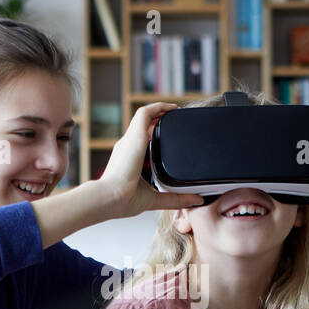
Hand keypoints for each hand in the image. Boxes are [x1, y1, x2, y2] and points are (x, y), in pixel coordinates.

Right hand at [97, 103, 203, 218]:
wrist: (111, 197)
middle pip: (143, 127)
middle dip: (158, 122)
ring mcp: (130, 139)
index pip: (142, 143)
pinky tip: (172, 108)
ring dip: (160, 111)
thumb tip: (196, 200)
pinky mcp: (134, 135)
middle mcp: (128, 147)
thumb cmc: (124, 200)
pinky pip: (146, 113)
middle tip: (174, 121)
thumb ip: (176, 199)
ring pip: (144, 117)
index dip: (154, 137)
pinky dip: (159, 107)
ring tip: (175, 110)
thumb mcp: (155, 199)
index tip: (168, 137)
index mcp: (129, 160)